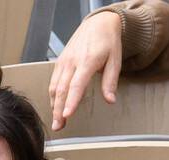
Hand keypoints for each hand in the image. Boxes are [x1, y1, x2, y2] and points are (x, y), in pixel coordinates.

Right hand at [48, 10, 122, 131]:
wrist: (98, 24)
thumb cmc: (108, 42)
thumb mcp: (115, 61)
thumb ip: (110, 82)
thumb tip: (110, 100)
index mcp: (86, 61)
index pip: (76, 85)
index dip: (71, 102)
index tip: (67, 115)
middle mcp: (72, 61)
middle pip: (61, 89)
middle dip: (58, 109)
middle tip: (58, 126)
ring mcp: (64, 61)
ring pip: (54, 86)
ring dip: (53, 105)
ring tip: (56, 121)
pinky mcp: (60, 61)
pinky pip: (54, 80)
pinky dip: (53, 95)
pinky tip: (55, 106)